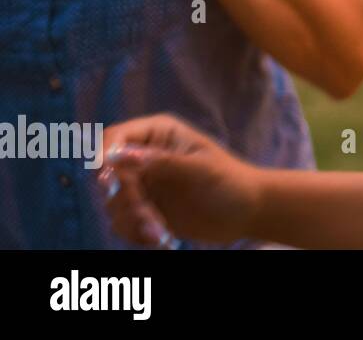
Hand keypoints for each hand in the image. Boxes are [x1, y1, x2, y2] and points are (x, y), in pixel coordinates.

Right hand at [98, 114, 263, 246]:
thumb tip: (120, 156)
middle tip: (148, 215)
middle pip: (108, 174)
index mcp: (159, 135)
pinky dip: (135, 233)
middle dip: (125, 198)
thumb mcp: (201, 170)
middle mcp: (144, 157)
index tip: (106, 179)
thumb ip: (163, 162)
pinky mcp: (144, 210)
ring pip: (112, 202)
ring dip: (132, 221)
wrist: (246, 213)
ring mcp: (143, 184)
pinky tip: (160, 238)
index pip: (116, 137)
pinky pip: (122, 222)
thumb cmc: (231, 182)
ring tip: (160, 233)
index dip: (104, 155)